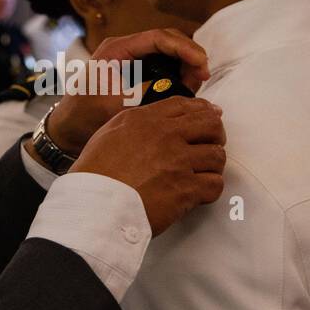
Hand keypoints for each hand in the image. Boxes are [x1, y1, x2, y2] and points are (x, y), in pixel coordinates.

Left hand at [45, 28, 210, 154]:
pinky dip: (177, 75)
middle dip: (189, 55)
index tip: (201, 63)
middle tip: (203, 76)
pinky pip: (163, 67)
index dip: (184, 48)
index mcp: (117, 49)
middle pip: (167, 41)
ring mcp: (131, 60)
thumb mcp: (116, 105)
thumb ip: (147, 92)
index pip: (159, 37)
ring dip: (185, 66)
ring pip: (168, 54)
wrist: (67, 129)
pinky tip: (185, 90)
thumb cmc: (84, 115)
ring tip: (194, 85)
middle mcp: (125, 49)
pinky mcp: (135, 73)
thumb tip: (179, 87)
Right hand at [71, 97, 225, 235]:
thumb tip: (153, 124)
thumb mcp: (109, 133)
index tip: (210, 116)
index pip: (185, 105)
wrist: (93, 205)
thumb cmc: (95, 175)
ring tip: (202, 174)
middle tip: (210, 146)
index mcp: (146, 119)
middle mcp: (166, 136)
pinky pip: (214, 184)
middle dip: (216, 135)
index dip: (203, 110)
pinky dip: (210, 189)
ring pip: (217, 155)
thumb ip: (135, 123)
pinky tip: (198, 193)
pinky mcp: (186, 189)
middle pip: (211, 124)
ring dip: (212, 166)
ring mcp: (178, 162)